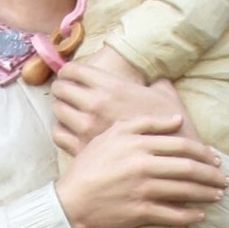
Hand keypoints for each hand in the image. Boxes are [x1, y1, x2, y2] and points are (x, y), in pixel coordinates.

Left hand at [51, 57, 186, 154]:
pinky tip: (70, 131)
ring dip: (62, 110)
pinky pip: (59, 135)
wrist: (170, 158)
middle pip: (60, 89)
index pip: (72, 70)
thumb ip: (152, 79)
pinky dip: (62, 131)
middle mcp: (95, 104)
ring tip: (69, 112)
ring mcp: (87, 128)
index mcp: (111, 86)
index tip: (69, 76)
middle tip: (67, 94)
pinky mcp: (83, 148)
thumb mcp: (163, 93)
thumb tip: (154, 74)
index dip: (68, 72)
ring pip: (57, 111)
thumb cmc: (169, 124)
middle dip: (62, 89)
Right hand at [56, 114, 228, 227]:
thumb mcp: (111, 135)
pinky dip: (189, 216)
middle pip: (188, 168)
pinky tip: (200, 215)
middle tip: (225, 178)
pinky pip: (172, 215)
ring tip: (218, 195)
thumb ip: (144, 124)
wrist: (70, 203)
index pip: (182, 145)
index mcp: (139, 144)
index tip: (214, 158)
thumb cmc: (89, 167)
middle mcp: (144, 166)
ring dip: (205, 193)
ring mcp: (143, 190)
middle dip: (211, 174)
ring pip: (184, 191)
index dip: (203, 152)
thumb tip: (177, 120)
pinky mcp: (140, 212)